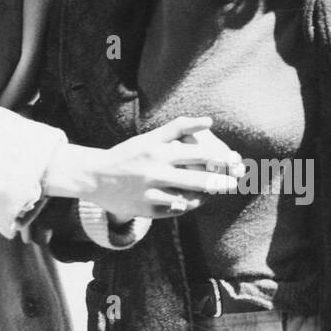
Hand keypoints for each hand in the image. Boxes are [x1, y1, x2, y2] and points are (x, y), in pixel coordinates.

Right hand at [50, 115, 243, 220]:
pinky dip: (188, 205)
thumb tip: (210, 121)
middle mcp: (155, 169)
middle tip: (235, 181)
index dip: (220, 158)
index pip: (197, 153)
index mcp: (158, 149)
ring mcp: (151, 191)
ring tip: (217, 192)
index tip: (235, 160)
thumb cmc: (129, 154)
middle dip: (220, 181)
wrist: (95, 177)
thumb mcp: (150, 138)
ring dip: (206, 196)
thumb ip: (178, 128)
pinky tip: (195, 201)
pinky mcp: (147, 208)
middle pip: (197, 178)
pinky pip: (175, 209)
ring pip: (188, 197)